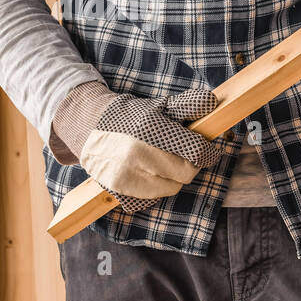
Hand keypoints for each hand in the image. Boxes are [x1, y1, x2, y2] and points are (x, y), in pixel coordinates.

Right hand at [51, 81, 222, 212]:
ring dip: (173, 177)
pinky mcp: (119, 188)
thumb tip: (212, 102)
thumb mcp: (160, 105)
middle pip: (186, 173)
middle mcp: (138, 152)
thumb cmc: (131, 116)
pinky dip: (156, 187)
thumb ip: (188, 105)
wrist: (89, 127)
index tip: (206, 151)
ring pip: (171, 187)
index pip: (196, 152)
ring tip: (163, 162)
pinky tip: (148, 173)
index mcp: (151, 128)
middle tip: (182, 155)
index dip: (207, 153)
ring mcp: (127, 172)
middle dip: (189, 164)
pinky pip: (153, 197)